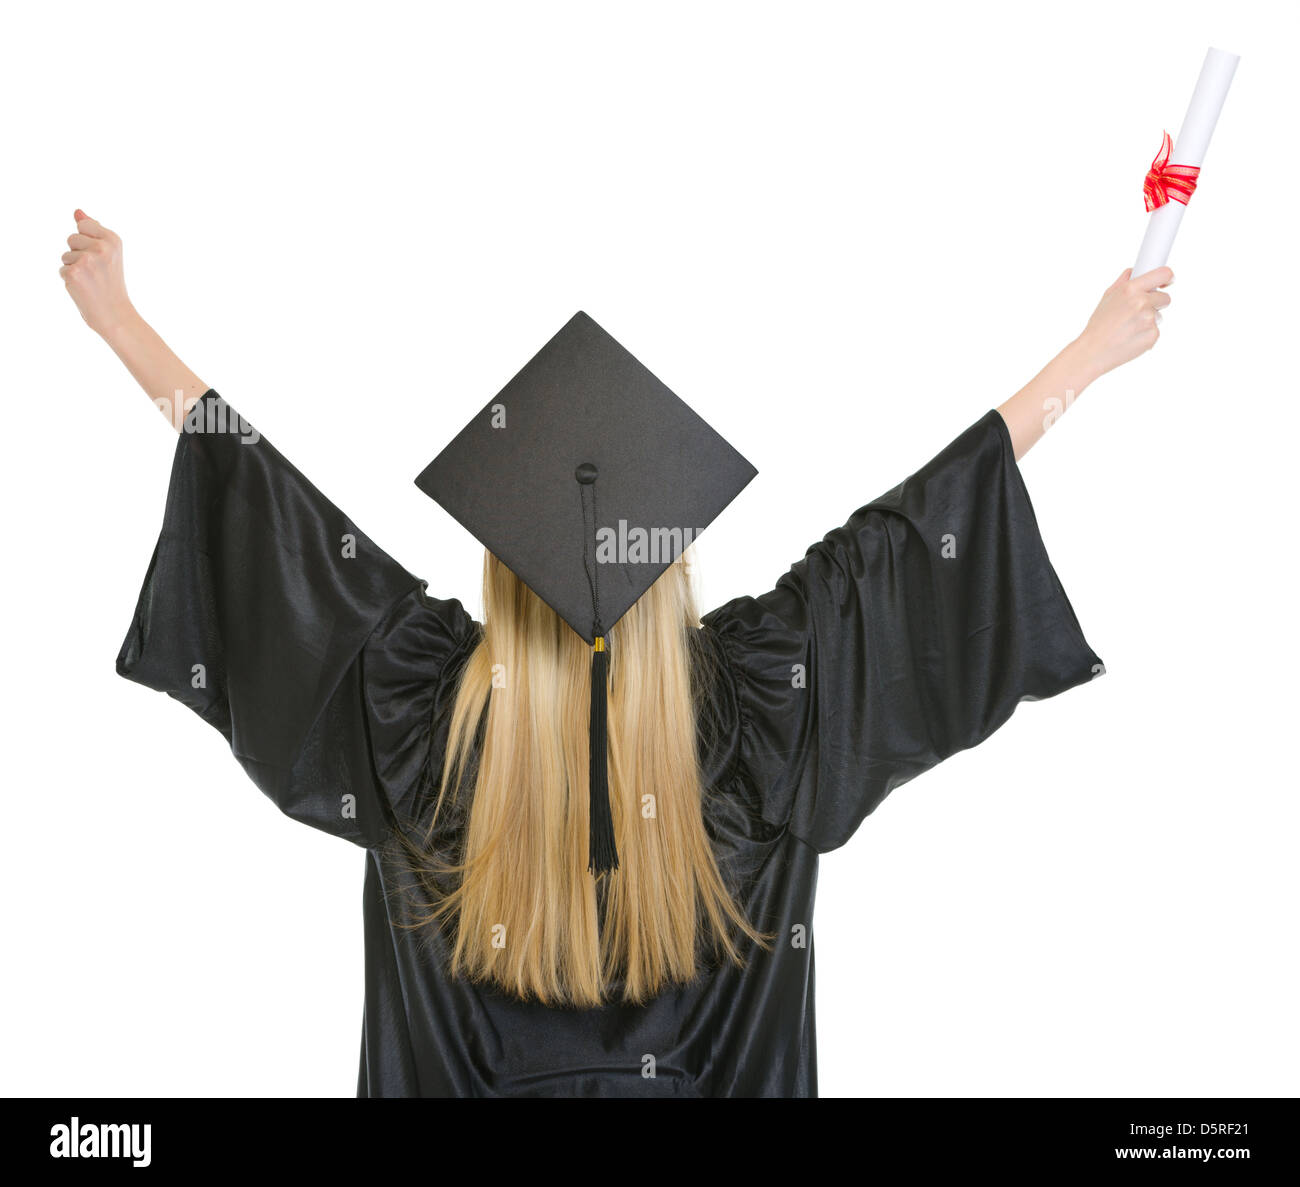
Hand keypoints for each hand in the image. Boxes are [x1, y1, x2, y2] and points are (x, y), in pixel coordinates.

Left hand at [60, 209, 135, 337]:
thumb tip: (77, 211)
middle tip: (96, 272)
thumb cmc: (111, 283)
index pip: (84, 225)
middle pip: (72, 238)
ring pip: (65, 255)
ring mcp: (87, 260)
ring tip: (90, 281)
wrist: (115, 314)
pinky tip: (84, 289)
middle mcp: (102, 248)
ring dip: (74, 268)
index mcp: (113, 240)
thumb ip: (93, 230)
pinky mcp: (74, 273)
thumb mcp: (109, 253)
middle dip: (78, 253)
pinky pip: (62, 269)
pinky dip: (70, 280)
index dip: (88, 242)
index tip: (102, 257)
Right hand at [1074, 266, 1173, 379]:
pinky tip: (1131, 337)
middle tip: (1138, 312)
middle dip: (1156, 303)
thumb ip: (1123, 281)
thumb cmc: (1098, 325)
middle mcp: (1142, 302)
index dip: (1168, 276)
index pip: (1163, 273)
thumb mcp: (1107, 297)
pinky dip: (1146, 334)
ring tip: (1129, 328)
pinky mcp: (1153, 335)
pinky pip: (1156, 331)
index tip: (1167, 281)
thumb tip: (1134, 271)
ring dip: (1149, 320)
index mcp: (1130, 289)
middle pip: (1165, 298)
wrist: (1093, 351)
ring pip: (1159, 316)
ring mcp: (1149, 319)